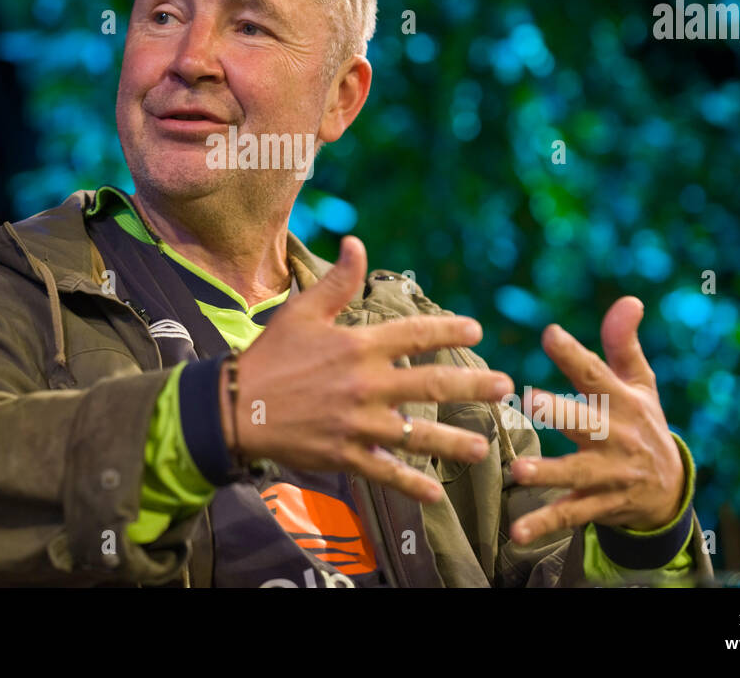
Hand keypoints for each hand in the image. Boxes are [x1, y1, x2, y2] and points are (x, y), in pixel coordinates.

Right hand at [226, 235, 512, 503]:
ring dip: (454, 443)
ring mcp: (357, 424)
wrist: (234, 407)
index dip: (447, 330)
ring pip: (417, 436)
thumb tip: (357, 243)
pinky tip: (436, 496)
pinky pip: (386, 473)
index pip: (413, 334)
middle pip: (430, 384)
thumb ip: (337, 281)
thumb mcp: (302, 311)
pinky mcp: (345, 456)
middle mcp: (365, 385)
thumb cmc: (269, 356)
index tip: (476, 330)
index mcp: (357, 346)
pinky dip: (411, 485)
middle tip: (505, 387)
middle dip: (472, 386)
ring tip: (484, 449)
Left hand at [508, 296, 684, 542]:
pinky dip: (543, 525)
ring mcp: (607, 474)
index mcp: (621, 402)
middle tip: (529, 401)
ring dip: (547, 473)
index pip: (597, 374)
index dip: (575, 354)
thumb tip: (629, 299)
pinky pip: (570, 515)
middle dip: (560, 412)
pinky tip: (516, 531)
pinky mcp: (598, 505)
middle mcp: (615, 437)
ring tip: (517, 472)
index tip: (550, 333)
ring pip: (576, 474)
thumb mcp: (640, 385)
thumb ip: (623, 344)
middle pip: (586, 422)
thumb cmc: (643, 424)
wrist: (670, 491)